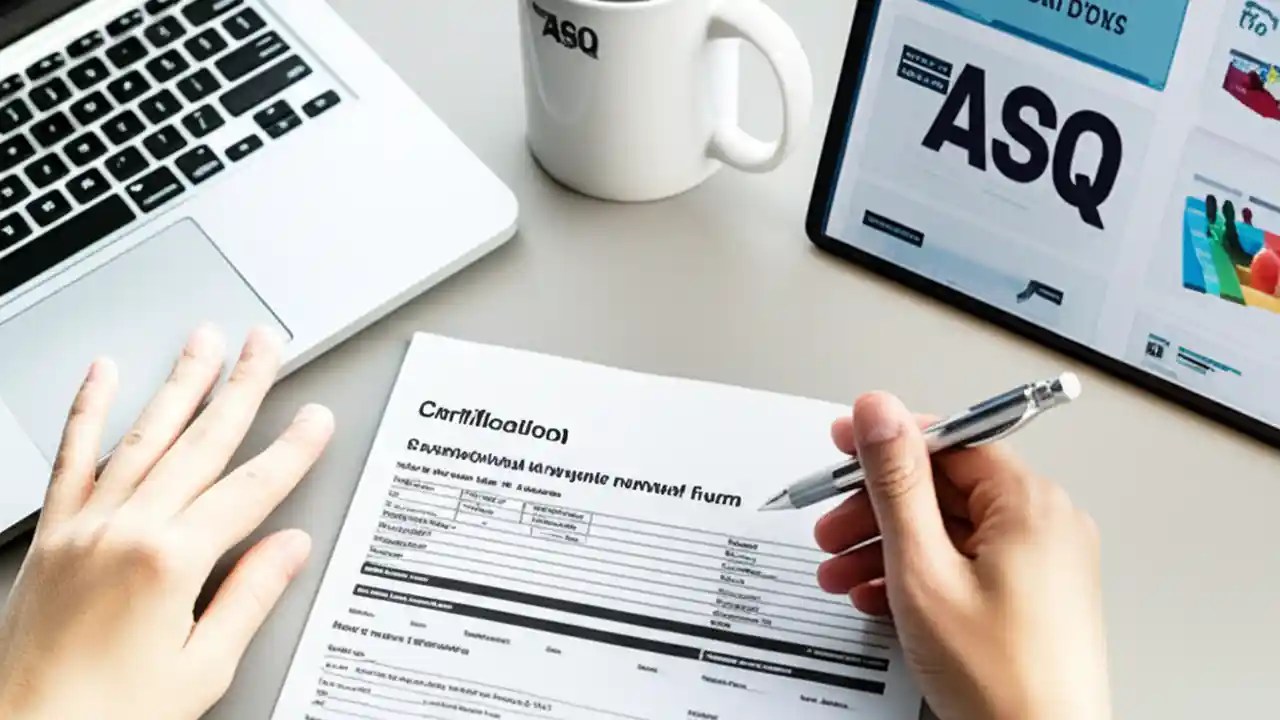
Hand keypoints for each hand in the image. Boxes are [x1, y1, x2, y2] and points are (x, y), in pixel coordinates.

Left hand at [0, 326, 333, 719]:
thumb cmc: (110, 716)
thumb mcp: (204, 668)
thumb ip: (249, 597)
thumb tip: (288, 549)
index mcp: (171, 563)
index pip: (250, 490)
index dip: (291, 451)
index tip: (315, 420)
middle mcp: (126, 531)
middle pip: (201, 444)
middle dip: (241, 389)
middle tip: (266, 347)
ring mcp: (85, 526)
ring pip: (144, 436)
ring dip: (180, 384)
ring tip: (205, 343)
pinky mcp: (53, 534)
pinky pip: (72, 457)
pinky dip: (87, 410)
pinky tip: (102, 375)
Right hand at [813, 393, 1109, 719]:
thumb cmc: (1003, 682)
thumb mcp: (924, 570)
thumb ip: (896, 484)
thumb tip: (880, 413)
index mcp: (1031, 506)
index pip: (951, 441)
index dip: (888, 443)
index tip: (844, 445)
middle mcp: (1045, 527)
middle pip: (945, 490)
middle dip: (876, 510)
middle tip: (831, 526)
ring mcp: (1042, 565)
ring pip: (949, 532)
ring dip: (887, 547)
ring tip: (842, 572)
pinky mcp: (1032, 599)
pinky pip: (965, 566)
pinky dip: (918, 575)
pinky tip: (879, 597)